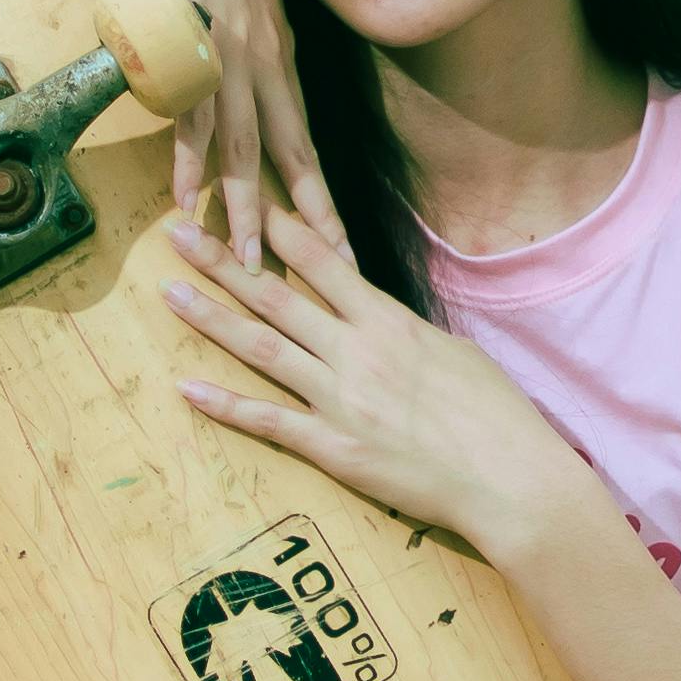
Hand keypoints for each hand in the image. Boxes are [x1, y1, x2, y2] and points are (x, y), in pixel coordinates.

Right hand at [131, 0, 318, 265]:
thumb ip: (244, 38)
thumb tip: (238, 75)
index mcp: (279, 52)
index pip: (304, 138)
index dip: (319, 194)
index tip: (339, 243)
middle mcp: (264, 59)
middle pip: (288, 155)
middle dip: (306, 220)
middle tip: (325, 272)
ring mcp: (229, 52)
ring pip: (243, 147)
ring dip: (244, 207)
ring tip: (245, 259)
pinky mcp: (191, 39)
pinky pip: (192, 113)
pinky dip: (190, 158)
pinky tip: (188, 196)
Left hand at [161, 206, 594, 554]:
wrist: (510, 479)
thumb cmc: (496, 416)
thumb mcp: (455, 353)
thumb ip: (406, 333)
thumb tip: (379, 319)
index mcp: (390, 321)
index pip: (324, 261)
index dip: (282, 226)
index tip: (249, 200)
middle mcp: (357, 351)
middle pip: (276, 295)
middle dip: (223, 260)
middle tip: (179, 233)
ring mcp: (340, 400)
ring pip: (261, 348)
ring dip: (211, 318)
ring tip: (169, 292)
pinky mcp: (333, 448)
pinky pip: (268, 421)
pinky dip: (224, 405)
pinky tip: (186, 388)